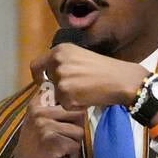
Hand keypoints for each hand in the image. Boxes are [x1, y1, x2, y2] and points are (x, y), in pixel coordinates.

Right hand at [0, 89, 84, 157]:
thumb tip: (82, 105)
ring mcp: (45, 125)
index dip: (72, 110)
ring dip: (74, 144)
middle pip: (77, 113)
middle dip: (76, 129)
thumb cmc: (34, 151)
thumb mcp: (37, 124)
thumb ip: (54, 111)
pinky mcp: (53, 141)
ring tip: (61, 151)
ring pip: (79, 131)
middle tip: (64, 141)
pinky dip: (72, 156)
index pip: (67, 96)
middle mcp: (39, 111)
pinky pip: (76, 145)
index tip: (64, 122)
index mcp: (36, 104)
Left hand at [29, 43, 146, 109]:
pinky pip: (65, 105)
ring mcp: (62, 79)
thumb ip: (62, 64)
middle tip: (78, 89)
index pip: (36, 65)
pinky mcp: (67, 95)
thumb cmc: (105, 69)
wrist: (121, 80)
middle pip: (48, 83)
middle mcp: (58, 62)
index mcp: (60, 50)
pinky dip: (76, 106)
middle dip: (59, 89)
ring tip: (87, 91)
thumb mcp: (80, 57)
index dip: (38, 77)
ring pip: (57, 95)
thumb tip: (48, 77)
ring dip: (69, 98)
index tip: (43, 83)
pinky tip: (89, 98)